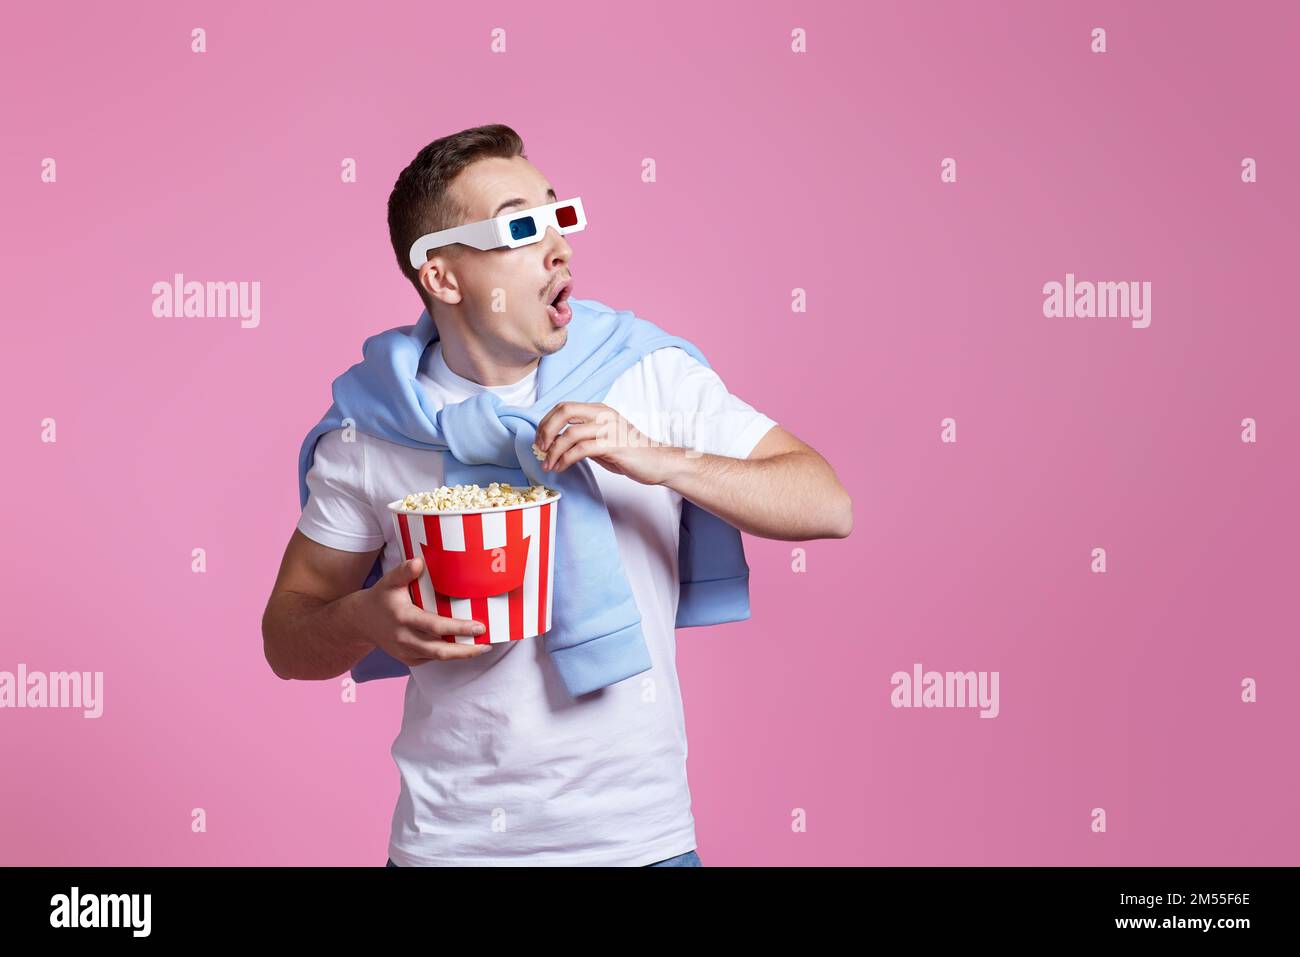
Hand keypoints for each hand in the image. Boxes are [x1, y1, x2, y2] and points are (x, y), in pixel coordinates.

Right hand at [345, 556, 493, 663]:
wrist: (361, 621)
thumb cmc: (381, 597)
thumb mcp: (389, 581)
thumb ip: (403, 571)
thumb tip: (419, 561)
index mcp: (403, 618)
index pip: (435, 626)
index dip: (458, 628)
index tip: (479, 626)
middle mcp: (404, 639)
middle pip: (440, 650)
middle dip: (466, 649)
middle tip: (487, 643)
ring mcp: (405, 652)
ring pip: (437, 657)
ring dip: (461, 654)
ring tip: (482, 647)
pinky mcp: (408, 659)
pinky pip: (431, 659)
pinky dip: (448, 655)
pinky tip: (464, 648)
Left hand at [533, 402, 674, 485]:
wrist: (658, 462)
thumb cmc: (631, 453)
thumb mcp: (602, 440)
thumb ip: (582, 438)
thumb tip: (556, 443)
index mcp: (600, 410)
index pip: (565, 407)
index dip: (547, 422)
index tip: (539, 440)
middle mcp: (604, 415)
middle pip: (565, 411)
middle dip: (546, 430)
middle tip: (540, 449)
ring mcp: (609, 429)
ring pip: (570, 433)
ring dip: (554, 452)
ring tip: (548, 465)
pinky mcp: (614, 445)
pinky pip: (582, 449)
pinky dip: (566, 460)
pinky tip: (561, 468)